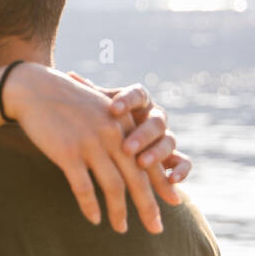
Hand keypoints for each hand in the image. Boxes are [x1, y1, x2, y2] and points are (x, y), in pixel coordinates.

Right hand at [4, 63, 165, 233]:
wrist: (34, 88)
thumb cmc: (67, 102)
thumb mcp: (100, 110)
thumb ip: (118, 130)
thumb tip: (133, 157)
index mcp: (124, 124)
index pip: (149, 159)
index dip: (162, 184)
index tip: (174, 203)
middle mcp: (113, 134)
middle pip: (137, 178)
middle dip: (148, 206)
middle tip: (156, 229)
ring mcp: (91, 144)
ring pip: (113, 187)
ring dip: (119, 212)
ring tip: (122, 229)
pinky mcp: (68, 152)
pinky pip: (84, 187)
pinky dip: (90, 206)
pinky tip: (94, 219)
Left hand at [68, 71, 191, 203]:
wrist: (111, 144)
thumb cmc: (98, 122)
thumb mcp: (93, 109)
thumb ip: (87, 94)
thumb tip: (69, 75)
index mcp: (138, 101)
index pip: (138, 94)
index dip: (128, 101)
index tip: (114, 109)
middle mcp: (154, 117)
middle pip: (156, 121)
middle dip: (142, 135)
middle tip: (126, 148)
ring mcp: (165, 138)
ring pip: (169, 141)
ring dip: (157, 153)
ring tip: (141, 164)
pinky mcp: (174, 159)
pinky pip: (184, 163)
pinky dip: (181, 171)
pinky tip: (171, 180)